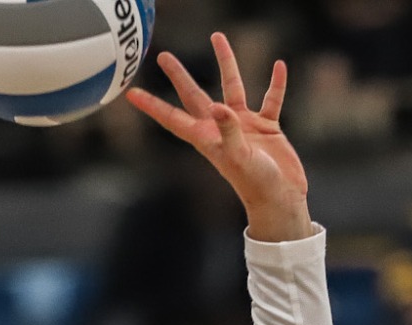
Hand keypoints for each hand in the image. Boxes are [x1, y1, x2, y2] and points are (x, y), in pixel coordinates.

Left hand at [127, 34, 310, 241]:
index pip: (172, 118)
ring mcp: (243, 125)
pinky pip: (270, 99)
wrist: (280, 199)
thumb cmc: (256, 184)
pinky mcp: (266, 127)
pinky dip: (276, 84)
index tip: (131, 94)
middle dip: (179, 76)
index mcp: (206, 137)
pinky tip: (278, 66)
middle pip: (195, 95)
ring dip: (227, 63)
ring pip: (233, 86)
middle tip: (164, 56)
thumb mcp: (240, 157)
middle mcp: (221, 127)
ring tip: (219, 38)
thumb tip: (219, 106)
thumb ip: (229, 131)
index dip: (152, 106)